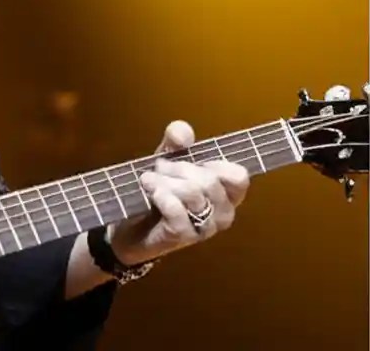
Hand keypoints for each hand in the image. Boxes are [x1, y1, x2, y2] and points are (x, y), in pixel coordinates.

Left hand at [108, 121, 250, 265]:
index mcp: (226, 194)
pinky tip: (150, 193)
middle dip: (178, 168)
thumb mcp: (167, 160)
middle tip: (159, 169)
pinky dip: (160, 196)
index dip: (214, 163)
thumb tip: (182, 132)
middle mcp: (223, 213)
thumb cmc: (158, 191)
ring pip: (192, 193)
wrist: (130, 225)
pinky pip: (176, 210)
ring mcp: (205, 228)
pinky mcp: (183, 237)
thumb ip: (176, 141)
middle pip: (209, 180)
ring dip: (164, 181)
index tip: (192, 162)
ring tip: (149, 180)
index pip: (239, 176)